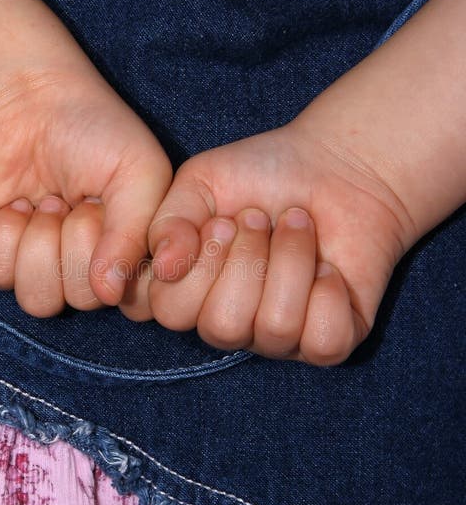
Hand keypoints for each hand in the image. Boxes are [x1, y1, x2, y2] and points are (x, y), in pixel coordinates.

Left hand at [0, 64, 171, 316]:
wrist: (28, 100)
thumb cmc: (95, 131)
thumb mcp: (139, 174)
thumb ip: (134, 237)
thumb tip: (110, 295)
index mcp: (128, 257)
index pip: (131, 298)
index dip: (121, 258)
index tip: (115, 210)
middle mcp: (86, 271)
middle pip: (83, 299)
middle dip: (77, 241)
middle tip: (74, 200)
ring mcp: (39, 267)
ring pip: (38, 299)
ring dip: (39, 243)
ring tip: (45, 204)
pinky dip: (4, 235)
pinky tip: (17, 206)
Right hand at [120, 117, 414, 365]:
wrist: (338, 162)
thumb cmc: (262, 172)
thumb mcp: (200, 182)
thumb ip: (168, 223)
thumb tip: (165, 269)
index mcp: (187, 291)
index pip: (166, 313)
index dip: (192, 270)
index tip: (217, 223)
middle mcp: (228, 322)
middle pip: (221, 327)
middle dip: (247, 260)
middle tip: (260, 218)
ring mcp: (278, 338)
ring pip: (275, 329)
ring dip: (291, 262)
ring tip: (299, 224)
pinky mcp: (330, 340)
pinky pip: (323, 342)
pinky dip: (328, 295)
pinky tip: (329, 268)